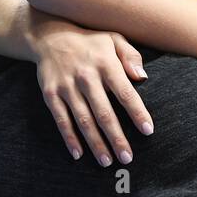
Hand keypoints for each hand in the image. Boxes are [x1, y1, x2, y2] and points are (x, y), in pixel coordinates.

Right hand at [33, 20, 152, 165]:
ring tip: (107, 161)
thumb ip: (131, 57)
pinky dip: (69, 138)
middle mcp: (86, 77)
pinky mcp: (50, 94)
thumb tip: (142, 77)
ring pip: (83, 120)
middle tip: (127, 158)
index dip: (137, 113)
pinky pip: (61, 119)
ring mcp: (66, 87)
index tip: (148, 131)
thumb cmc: (91, 41)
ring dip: (95, 143)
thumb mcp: (114, 40)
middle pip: (104, 113)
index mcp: (106, 64)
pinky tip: (78, 154)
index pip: (126, 93)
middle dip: (116, 137)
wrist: (49, 35)